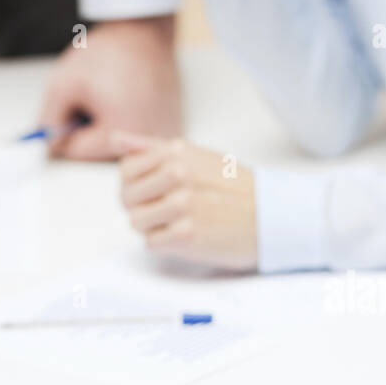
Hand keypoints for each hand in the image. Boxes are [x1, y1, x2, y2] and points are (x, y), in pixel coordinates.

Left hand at [39, 18, 181, 160]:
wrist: (145, 29)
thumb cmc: (110, 52)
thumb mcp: (62, 84)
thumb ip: (49, 120)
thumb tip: (47, 145)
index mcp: (118, 136)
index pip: (75, 151)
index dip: (68, 125)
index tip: (77, 102)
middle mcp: (145, 142)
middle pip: (97, 151)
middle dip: (89, 125)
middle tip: (97, 95)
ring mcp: (161, 134)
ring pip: (116, 143)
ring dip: (106, 122)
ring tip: (114, 93)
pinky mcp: (170, 125)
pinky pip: (136, 133)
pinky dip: (127, 117)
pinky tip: (130, 96)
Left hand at [115, 134, 256, 270]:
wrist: (270, 216)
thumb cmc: (232, 187)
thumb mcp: (196, 156)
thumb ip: (152, 148)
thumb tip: (114, 140)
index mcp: (177, 152)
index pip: (125, 171)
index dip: (135, 186)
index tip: (153, 192)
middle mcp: (178, 174)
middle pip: (127, 199)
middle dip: (142, 207)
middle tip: (168, 211)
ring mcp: (181, 205)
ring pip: (136, 222)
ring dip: (153, 227)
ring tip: (179, 222)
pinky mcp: (185, 235)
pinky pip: (151, 243)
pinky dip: (165, 244)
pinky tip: (187, 236)